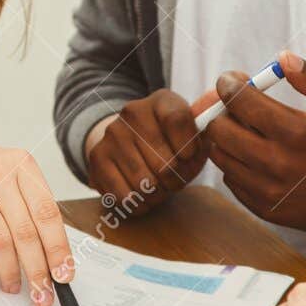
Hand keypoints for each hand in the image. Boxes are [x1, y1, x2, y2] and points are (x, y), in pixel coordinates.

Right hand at [0, 137, 71, 305]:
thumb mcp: (8, 175)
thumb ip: (30, 205)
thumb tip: (53, 255)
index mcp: (21, 164)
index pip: (48, 213)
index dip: (58, 248)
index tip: (64, 274)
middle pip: (26, 231)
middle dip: (37, 270)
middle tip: (43, 293)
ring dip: (9, 271)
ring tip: (13, 284)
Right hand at [85, 90, 208, 216]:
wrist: (129, 144)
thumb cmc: (172, 145)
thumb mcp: (194, 138)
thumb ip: (206, 137)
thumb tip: (208, 131)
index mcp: (162, 101)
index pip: (178, 119)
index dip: (189, 147)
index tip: (190, 157)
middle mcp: (133, 111)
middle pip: (164, 162)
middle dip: (175, 181)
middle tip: (174, 180)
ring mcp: (112, 134)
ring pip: (144, 183)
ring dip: (157, 195)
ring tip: (159, 188)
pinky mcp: (97, 157)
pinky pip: (124, 196)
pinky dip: (139, 204)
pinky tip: (143, 196)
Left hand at [207, 51, 305, 232]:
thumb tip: (282, 59)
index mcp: (296, 131)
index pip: (239, 101)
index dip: (228, 84)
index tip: (231, 80)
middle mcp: (277, 163)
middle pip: (220, 130)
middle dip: (220, 111)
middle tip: (233, 105)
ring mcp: (269, 190)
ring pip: (221, 157)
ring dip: (225, 138)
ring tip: (243, 129)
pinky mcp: (266, 210)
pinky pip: (232, 182)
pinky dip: (236, 165)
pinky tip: (254, 156)